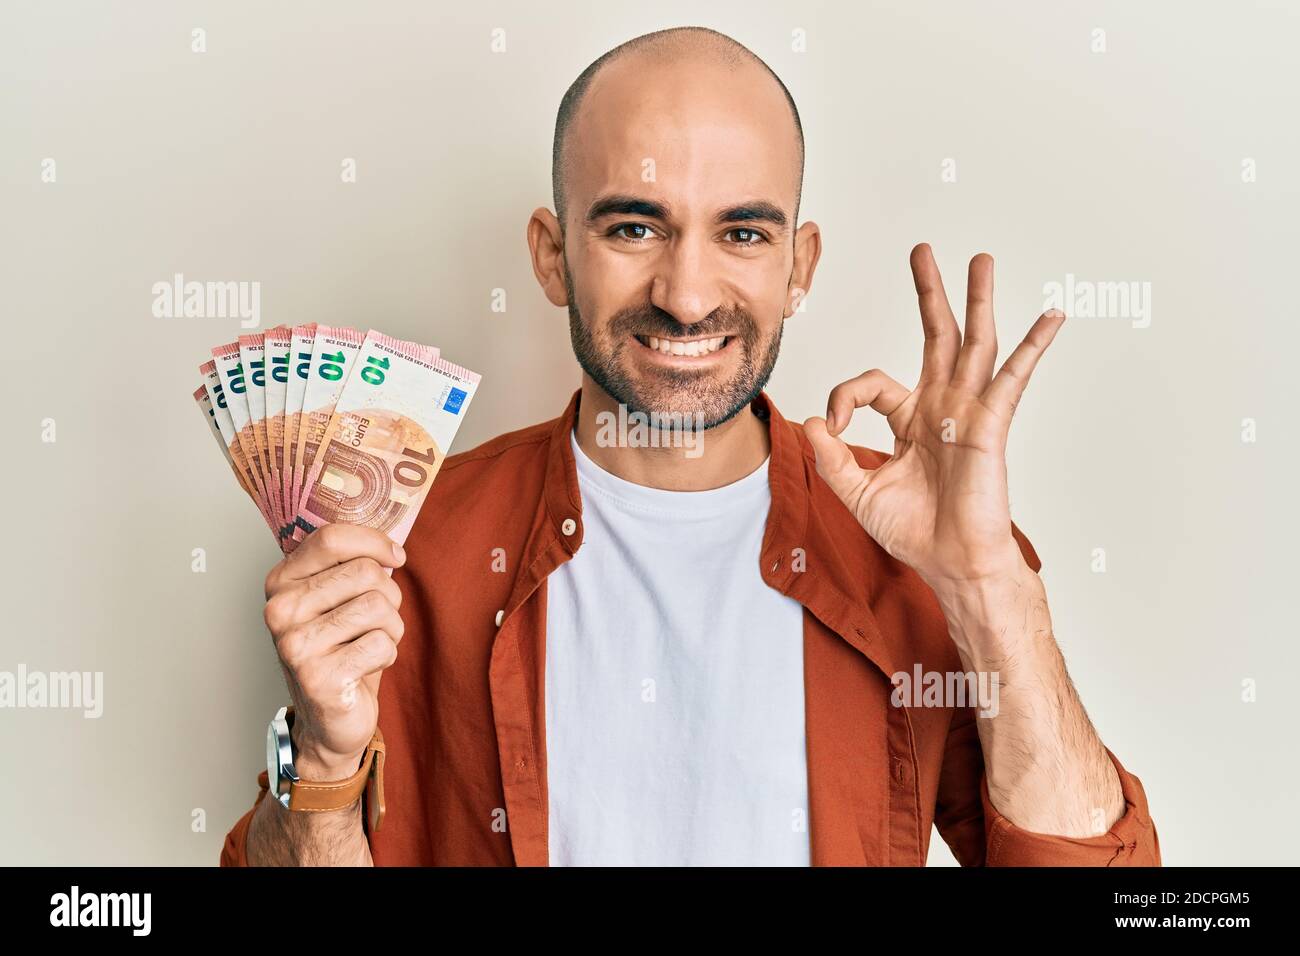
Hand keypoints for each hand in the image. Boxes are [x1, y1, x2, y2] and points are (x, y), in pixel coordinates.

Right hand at [262, 524, 405, 780]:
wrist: (329, 720)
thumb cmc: (341, 651)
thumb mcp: (338, 600)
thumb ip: (351, 565)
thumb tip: (390, 546)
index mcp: (281, 582)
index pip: (332, 538)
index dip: (375, 542)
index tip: (396, 557)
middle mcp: (280, 610)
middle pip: (365, 572)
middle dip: (388, 596)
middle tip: (376, 621)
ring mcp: (295, 645)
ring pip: (378, 606)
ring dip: (391, 628)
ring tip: (370, 645)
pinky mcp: (318, 677)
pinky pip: (382, 644)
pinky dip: (387, 655)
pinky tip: (365, 668)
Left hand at [804, 243, 1064, 589]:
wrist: (950, 563)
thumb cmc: (914, 531)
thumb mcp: (855, 490)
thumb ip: (831, 455)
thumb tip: (813, 421)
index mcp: (910, 419)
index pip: (873, 382)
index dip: (846, 395)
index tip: (836, 424)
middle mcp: (941, 407)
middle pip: (935, 336)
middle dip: (929, 293)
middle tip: (923, 251)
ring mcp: (969, 412)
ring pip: (974, 342)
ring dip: (977, 299)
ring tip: (981, 259)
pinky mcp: (991, 424)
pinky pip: (1014, 377)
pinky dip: (1033, 346)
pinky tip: (1052, 317)